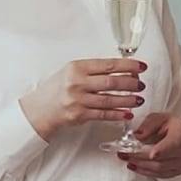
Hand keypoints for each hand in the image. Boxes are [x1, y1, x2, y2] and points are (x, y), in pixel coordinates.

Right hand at [20, 58, 145, 142]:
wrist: (39, 109)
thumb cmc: (57, 88)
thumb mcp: (71, 71)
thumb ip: (93, 70)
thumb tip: (121, 70)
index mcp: (77, 67)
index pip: (108, 65)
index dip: (128, 66)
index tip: (141, 67)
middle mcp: (77, 82)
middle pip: (111, 82)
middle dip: (131, 84)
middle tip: (141, 85)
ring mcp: (78, 100)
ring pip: (109, 100)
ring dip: (128, 100)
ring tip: (139, 99)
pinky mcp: (79, 115)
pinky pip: (103, 115)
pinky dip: (118, 114)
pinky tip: (128, 113)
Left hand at [120, 112, 180, 180]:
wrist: (180, 134)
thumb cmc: (170, 125)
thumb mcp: (158, 118)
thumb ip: (148, 126)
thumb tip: (137, 136)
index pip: (173, 144)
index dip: (162, 150)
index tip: (152, 154)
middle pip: (161, 159)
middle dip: (140, 158)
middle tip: (126, 154)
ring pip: (159, 169)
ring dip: (140, 166)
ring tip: (127, 160)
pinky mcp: (176, 171)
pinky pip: (159, 175)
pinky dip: (145, 171)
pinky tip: (135, 166)